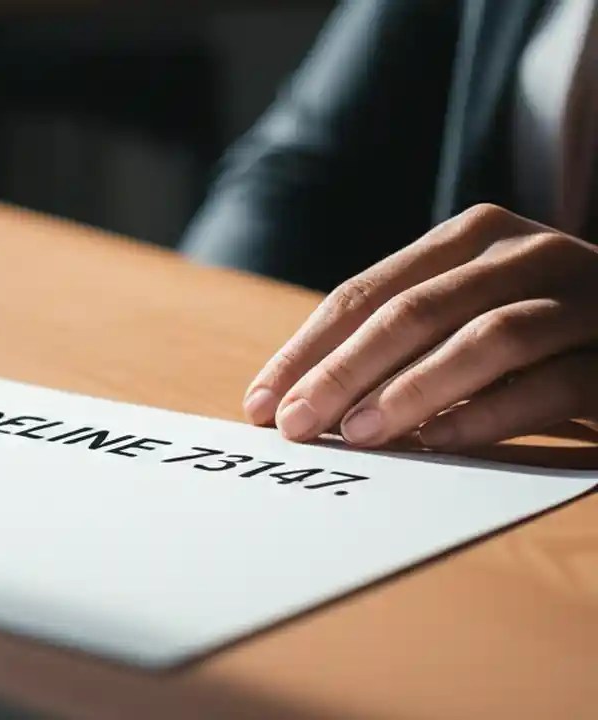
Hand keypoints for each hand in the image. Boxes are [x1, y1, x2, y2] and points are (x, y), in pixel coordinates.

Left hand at [242, 203, 597, 449]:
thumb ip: (402, 341)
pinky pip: (551, 383)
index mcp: (473, 238)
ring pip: (485, 339)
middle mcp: (527, 253)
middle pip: (414, 312)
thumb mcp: (470, 316)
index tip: (262, 402)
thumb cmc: (546, 334)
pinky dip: (489, 414)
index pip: (367, 293)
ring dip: (412, 390)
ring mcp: (582, 297)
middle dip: (343, 370)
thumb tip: (298, 399)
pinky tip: (439, 443)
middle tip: (297, 423)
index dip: (308, 349)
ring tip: (358, 434)